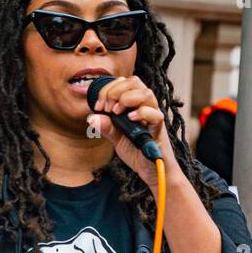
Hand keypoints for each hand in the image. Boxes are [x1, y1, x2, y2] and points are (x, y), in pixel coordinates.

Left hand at [86, 75, 174, 192]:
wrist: (150, 170)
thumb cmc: (136, 151)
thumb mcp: (116, 138)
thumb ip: (106, 127)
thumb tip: (92, 117)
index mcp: (134, 104)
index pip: (123, 83)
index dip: (107, 89)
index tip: (99, 106)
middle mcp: (145, 105)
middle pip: (135, 82)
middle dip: (115, 91)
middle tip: (107, 108)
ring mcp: (154, 115)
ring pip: (146, 93)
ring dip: (127, 99)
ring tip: (117, 112)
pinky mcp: (159, 128)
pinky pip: (155, 114)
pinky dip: (141, 113)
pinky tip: (130, 119)